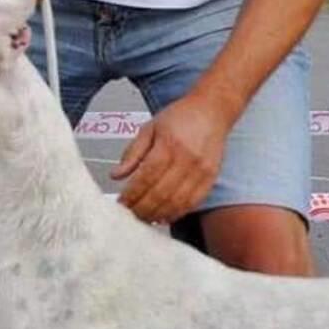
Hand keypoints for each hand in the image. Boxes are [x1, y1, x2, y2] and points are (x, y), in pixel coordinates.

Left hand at [111, 94, 234, 222]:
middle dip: (142, 209)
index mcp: (168, 144)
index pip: (146, 177)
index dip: (132, 195)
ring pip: (176, 203)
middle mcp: (186, 159)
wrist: (212, 110)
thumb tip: (116, 175)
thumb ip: (132, 153)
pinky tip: (164, 216)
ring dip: (158, 214)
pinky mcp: (210, 179)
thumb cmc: (180, 117)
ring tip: (145, 217)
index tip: (122, 203)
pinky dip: (176, 213)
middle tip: (131, 214)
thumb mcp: (149, 128)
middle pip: (160, 194)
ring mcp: (201, 171)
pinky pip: (192, 203)